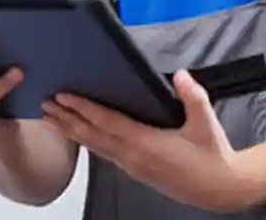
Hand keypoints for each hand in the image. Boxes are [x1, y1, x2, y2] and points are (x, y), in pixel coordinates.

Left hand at [42, 70, 264, 212]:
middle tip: (45, 104)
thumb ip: (192, 96)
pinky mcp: (137, 171)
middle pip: (92, 136)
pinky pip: (105, 154)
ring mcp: (133, 166)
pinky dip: (88, 142)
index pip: (107, 122)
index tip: (64, 96)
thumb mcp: (206, 122)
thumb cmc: (213, 156)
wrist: (221, 189)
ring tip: (52, 118)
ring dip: (72, 131)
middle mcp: (133, 157)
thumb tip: (180, 75)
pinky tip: (80, 135)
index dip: (83, 108)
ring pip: (95, 147)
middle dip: (67, 119)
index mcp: (146, 144)